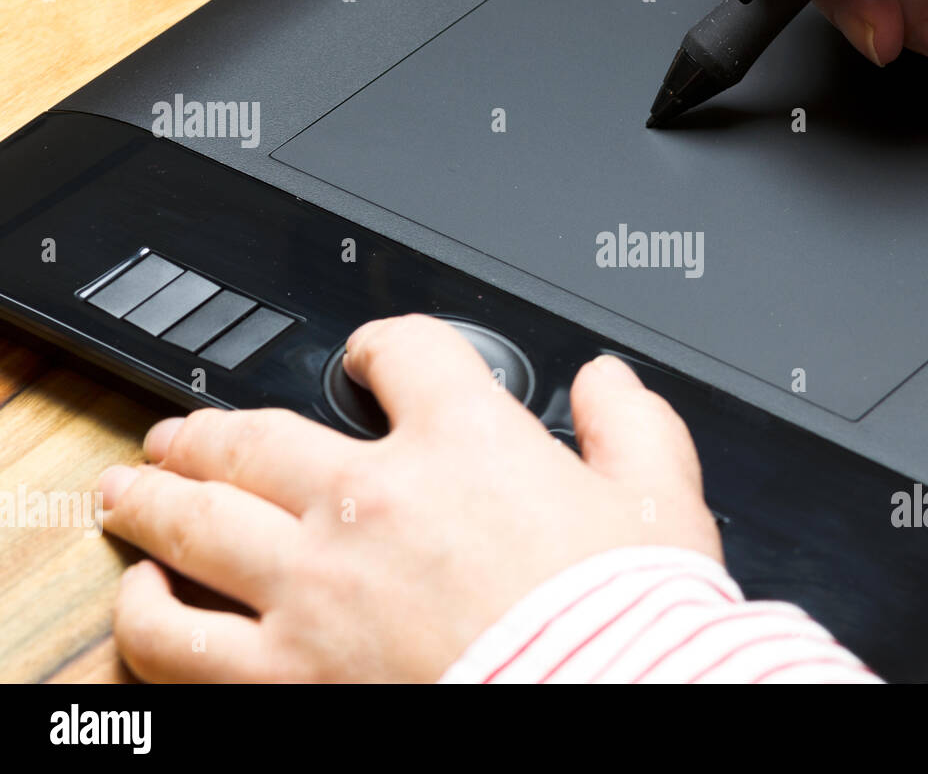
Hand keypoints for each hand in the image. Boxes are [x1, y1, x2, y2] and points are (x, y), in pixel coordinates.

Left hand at [98, 315, 720, 681]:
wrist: (608, 706)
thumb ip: (632, 421)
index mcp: (463, 444)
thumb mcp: (661, 498)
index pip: (404, 352)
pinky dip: (149, 616)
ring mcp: (316, 586)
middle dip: (216, 427)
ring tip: (139, 486)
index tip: (371, 360)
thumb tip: (607, 379)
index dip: (383, 347)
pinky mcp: (287, 674)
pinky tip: (142, 604)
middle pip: (260, 433)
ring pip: (200, 520)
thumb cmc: (627, 618)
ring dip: (159, 497)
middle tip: (187, 430)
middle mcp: (373, 499)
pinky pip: (182, 640)